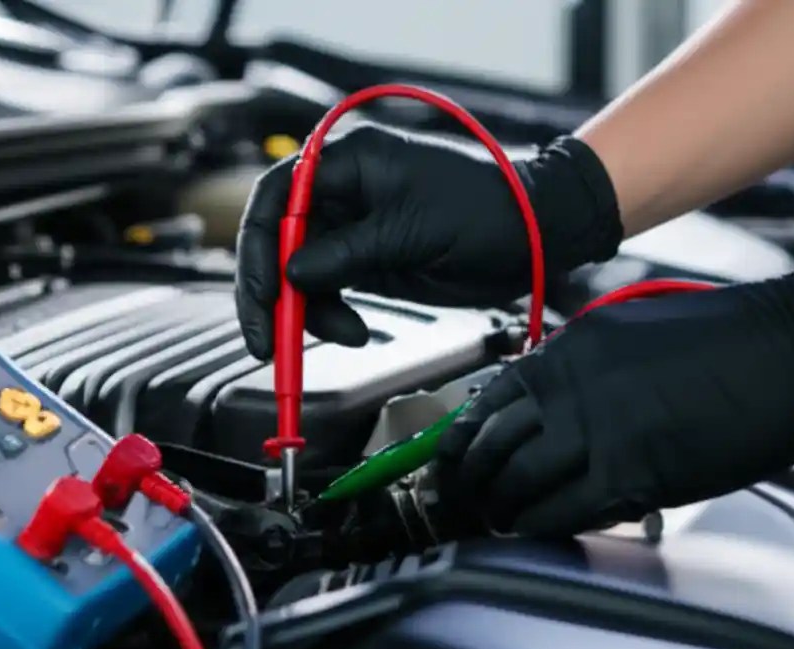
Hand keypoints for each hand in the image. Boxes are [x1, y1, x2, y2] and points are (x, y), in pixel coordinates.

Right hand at [234, 124, 622, 358]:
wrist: (535, 236)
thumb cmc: (486, 210)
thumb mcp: (412, 231)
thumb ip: (347, 253)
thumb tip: (292, 274)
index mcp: (347, 162)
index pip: (276, 197)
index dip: (258, 247)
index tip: (262, 294)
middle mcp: (340, 192)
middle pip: (277, 240)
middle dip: (270, 292)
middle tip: (267, 340)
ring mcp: (351, 228)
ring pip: (298, 273)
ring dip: (306, 312)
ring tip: (343, 334)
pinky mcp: (365, 261)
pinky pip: (326, 291)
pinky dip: (331, 317)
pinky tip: (354, 332)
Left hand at [434, 244, 793, 537]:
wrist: (791, 345)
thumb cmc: (727, 338)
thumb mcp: (629, 333)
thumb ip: (581, 367)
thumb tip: (551, 405)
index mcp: (568, 348)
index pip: (489, 397)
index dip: (462, 435)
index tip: (452, 455)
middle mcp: (571, 385)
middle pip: (491, 443)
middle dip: (469, 477)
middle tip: (465, 496)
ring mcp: (598, 428)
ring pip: (518, 479)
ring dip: (500, 506)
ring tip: (496, 519)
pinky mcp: (632, 469)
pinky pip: (564, 508)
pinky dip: (541, 523)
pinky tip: (534, 528)